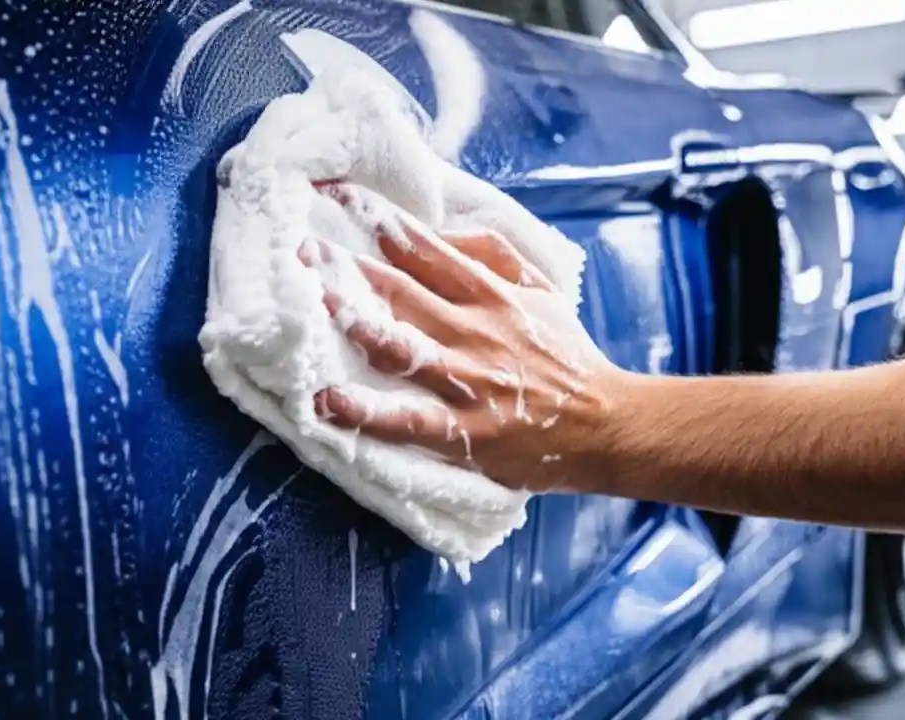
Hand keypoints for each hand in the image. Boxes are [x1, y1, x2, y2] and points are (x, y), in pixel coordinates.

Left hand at [301, 183, 623, 492]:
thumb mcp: (541, 289)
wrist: (605, 424)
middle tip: (298, 246)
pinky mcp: (465, 432)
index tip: (336, 197)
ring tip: (309, 304)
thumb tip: (442, 230)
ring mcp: (469, 382)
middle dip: (347, 266)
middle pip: (402, 291)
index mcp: (490, 294)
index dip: (379, 221)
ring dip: (353, 323)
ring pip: (401, 346)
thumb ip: (493, 254)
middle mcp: (475, 331)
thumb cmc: (565, 355)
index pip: (425, 248)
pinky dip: (366, 412)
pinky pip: (408, 420)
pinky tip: (328, 401)